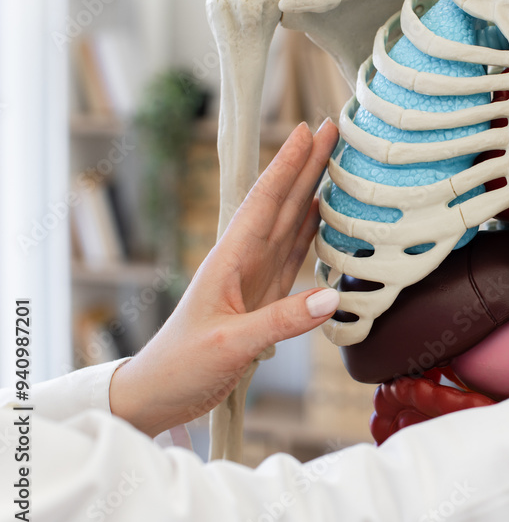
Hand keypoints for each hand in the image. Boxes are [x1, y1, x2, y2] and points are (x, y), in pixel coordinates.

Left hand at [110, 120, 341, 436]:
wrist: (160, 393)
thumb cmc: (182, 365)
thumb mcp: (230, 344)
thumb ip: (282, 321)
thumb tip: (333, 298)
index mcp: (229, 261)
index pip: (263, 203)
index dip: (286, 166)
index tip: (309, 131)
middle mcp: (244, 261)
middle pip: (282, 203)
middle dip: (306, 164)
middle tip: (333, 128)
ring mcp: (255, 277)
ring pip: (290, 223)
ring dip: (312, 190)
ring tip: (336, 160)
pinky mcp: (265, 296)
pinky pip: (295, 254)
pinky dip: (312, 230)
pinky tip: (324, 214)